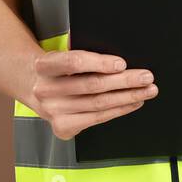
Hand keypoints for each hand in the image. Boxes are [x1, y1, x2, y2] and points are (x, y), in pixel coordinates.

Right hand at [30, 50, 157, 140]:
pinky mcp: (62, 127)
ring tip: (147, 90)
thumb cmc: (57, 69)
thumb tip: (118, 61)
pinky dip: (119, 110)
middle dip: (124, 81)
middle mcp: (46, 90)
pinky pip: (97, 118)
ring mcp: (53, 111)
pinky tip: (132, 103)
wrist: (34, 87)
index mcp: (44, 66)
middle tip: (146, 77)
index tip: (122, 64)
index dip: (99, 63)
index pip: (74, 63)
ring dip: (127, 97)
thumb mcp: (62, 55)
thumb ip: (83, 55)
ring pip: (98, 104)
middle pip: (91, 85)